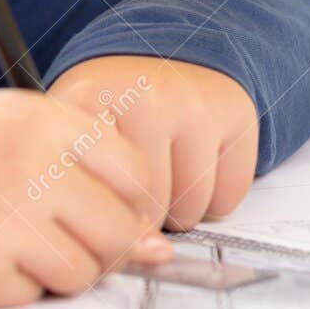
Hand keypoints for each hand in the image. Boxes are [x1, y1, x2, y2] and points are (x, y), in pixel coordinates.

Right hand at [0, 88, 174, 307]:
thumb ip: (78, 172)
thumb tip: (156, 247)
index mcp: (44, 122)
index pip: (137, 178)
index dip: (127, 206)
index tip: (101, 215)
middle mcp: (34, 169)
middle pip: (119, 234)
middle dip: (98, 249)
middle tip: (49, 238)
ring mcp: (6, 223)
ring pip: (83, 274)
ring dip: (55, 272)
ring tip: (3, 244)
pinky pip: (30, 298)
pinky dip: (9, 289)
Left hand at [47, 55, 258, 230]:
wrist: (163, 53)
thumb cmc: (112, 108)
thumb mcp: (72, 133)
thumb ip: (80, 189)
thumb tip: (126, 255)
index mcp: (89, 102)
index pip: (97, 202)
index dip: (103, 220)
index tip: (102, 213)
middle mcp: (143, 98)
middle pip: (146, 211)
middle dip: (143, 215)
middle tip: (135, 185)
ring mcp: (195, 105)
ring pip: (190, 211)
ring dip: (179, 210)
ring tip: (165, 174)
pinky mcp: (237, 115)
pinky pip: (227, 198)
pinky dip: (214, 197)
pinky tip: (195, 164)